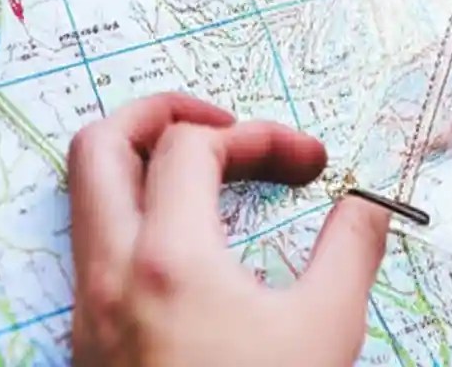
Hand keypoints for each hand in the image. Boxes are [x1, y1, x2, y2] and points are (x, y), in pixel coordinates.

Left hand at [67, 93, 390, 366]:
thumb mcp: (325, 332)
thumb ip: (351, 249)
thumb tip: (368, 204)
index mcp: (167, 259)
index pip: (190, 146)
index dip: (256, 136)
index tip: (306, 165)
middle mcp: (108, 272)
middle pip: (100, 144)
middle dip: (161, 114)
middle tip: (221, 128)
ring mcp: (86, 307)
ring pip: (85, 195)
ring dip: (142, 165)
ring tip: (207, 179)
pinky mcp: (84, 339)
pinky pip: (90, 246)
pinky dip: (132, 216)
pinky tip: (186, 244)